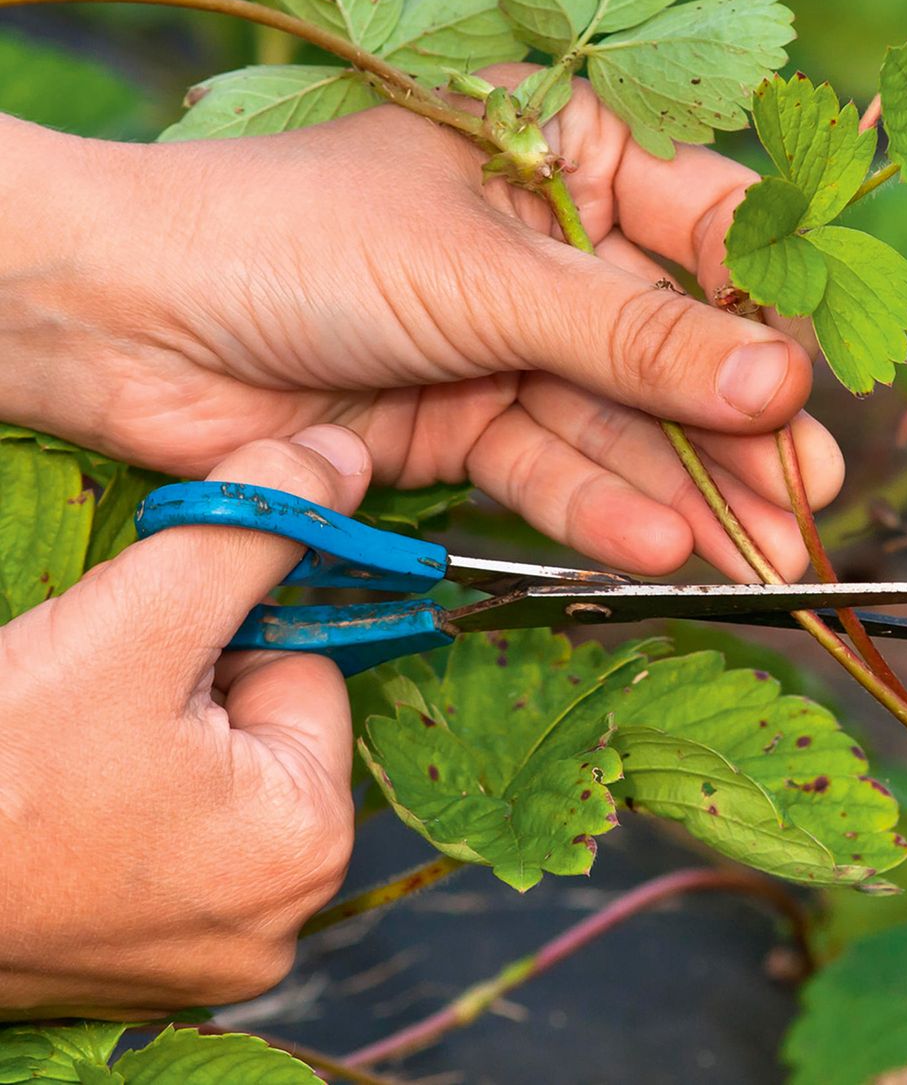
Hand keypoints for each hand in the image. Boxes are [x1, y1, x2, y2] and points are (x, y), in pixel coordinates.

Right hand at [0, 427, 370, 1016]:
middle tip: (83, 713)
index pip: (304, 670)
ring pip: (200, 774)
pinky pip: (153, 834)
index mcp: (309, 845)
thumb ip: (253, 526)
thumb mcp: (140, 619)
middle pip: (257, 726)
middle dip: (177, 693)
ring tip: (57, 761)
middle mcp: (278, 918)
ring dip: (137, 742)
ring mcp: (205, 952)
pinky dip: (109, 804)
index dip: (216, 640)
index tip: (134, 663)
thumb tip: (341, 459)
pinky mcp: (132, 963)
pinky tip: (48, 806)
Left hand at [1, 74, 842, 579]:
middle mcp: (544, 248)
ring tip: (762, 553)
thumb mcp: (489, 276)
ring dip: (685, 487)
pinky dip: (597, 509)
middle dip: (737, 424)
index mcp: (562, 154)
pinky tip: (658, 548)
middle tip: (810, 496)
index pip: (704, 223)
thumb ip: (636, 338)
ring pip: (617, 420)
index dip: (766, 303)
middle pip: (670, 341)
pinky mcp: (460, 422)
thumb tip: (780, 383)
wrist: (119, 322)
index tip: (820, 375)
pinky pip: (548, 467)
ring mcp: (503, 340)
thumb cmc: (297, 237)